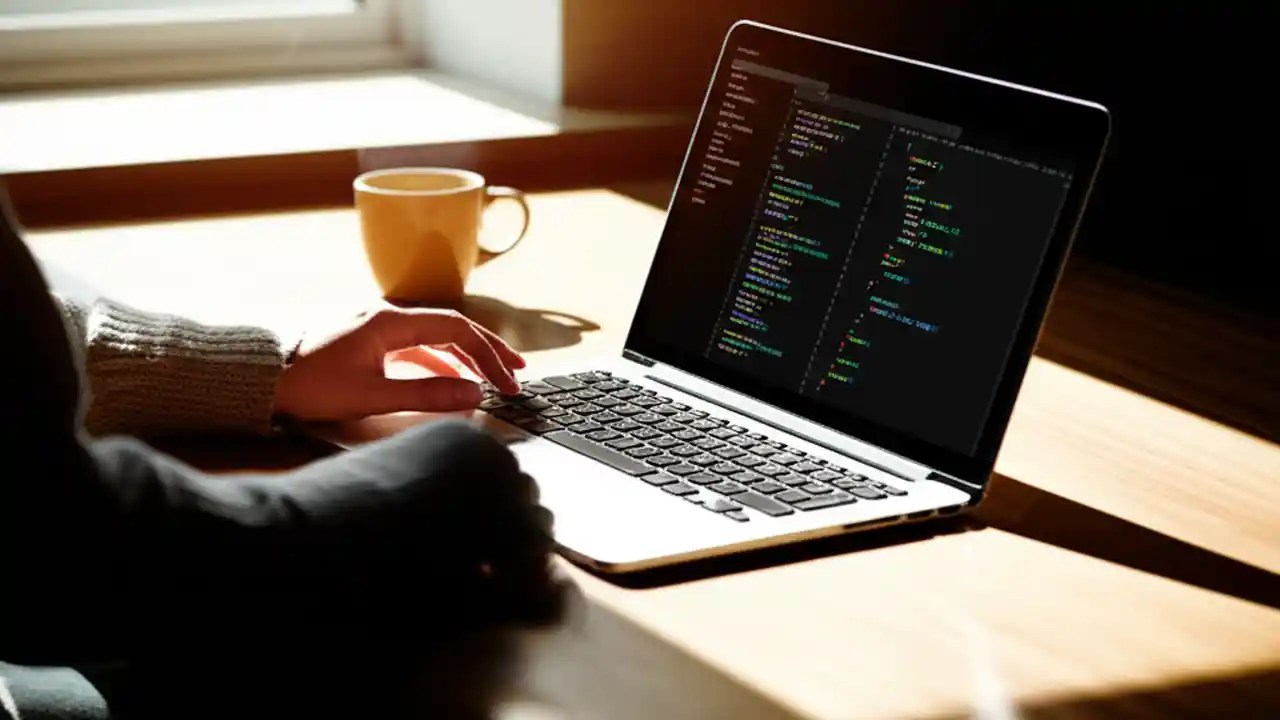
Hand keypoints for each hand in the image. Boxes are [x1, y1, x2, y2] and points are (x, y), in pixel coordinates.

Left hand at [274, 306, 524, 420]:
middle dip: (486, 351)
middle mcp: (386, 317)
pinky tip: (451, 380)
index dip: (488, 354)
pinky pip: (415, 347)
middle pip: (450, 328)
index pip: (456, 328)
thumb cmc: (309, 386)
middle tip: (516, 372)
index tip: (508, 381)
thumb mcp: (372, 395)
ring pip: (434, 338)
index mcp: (390, 322)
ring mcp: (376, 329)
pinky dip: (440, 362)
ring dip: (465, 357)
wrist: (260, 381)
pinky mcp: (366, 343)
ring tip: (492, 377)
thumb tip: (474, 394)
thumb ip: (427, 395)